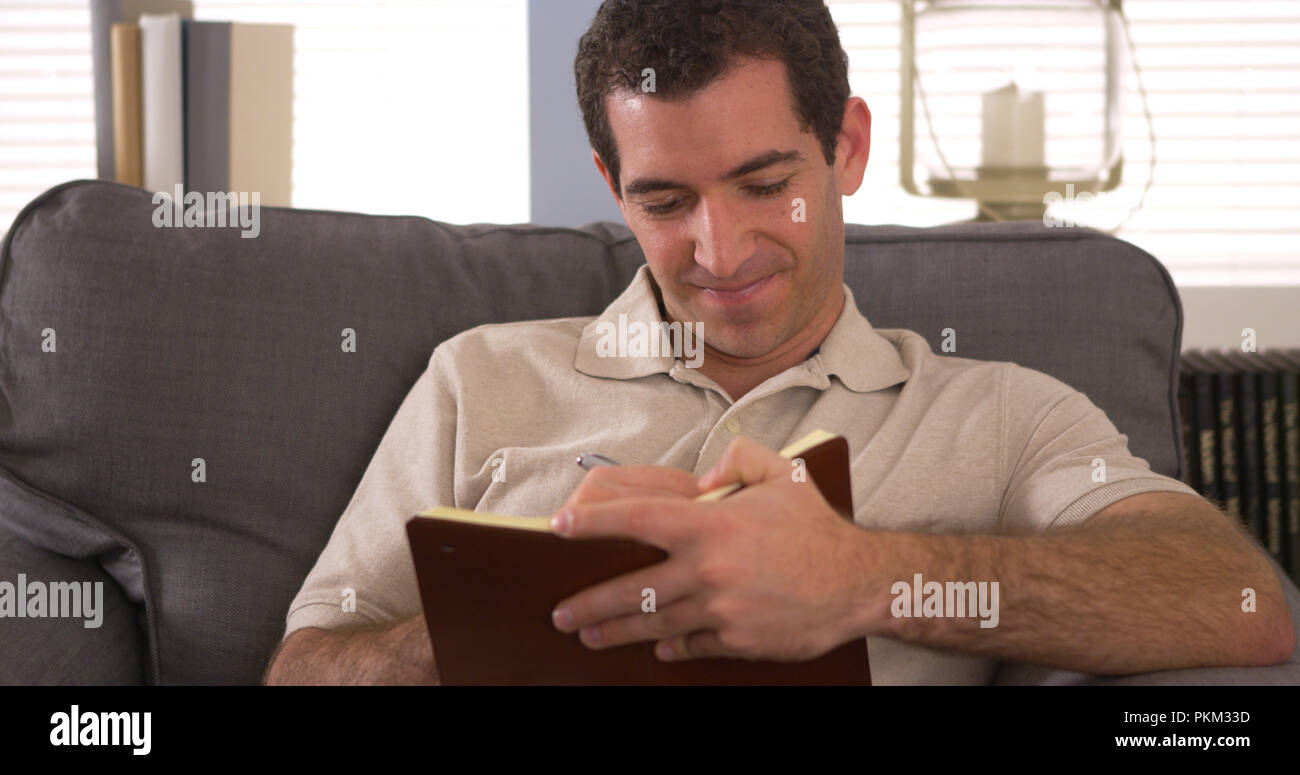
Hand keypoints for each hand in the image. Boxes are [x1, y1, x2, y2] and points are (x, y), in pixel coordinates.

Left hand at [550, 437, 874, 661]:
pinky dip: (670, 645)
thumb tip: (702, 478)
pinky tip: (656, 645)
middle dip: (588, 602)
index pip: (636, 519)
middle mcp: (708, 569)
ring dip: (616, 632)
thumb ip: (737, 459)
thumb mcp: (782, 474)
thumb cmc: (816, 529)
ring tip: (590, 636)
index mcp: (711, 524)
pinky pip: (691, 644)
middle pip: (631, 588)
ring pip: (653, 623)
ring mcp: (719, 609)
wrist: (858, 583)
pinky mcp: (735, 640)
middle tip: (561, 612)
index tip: (558, 526)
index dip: (593, 522)